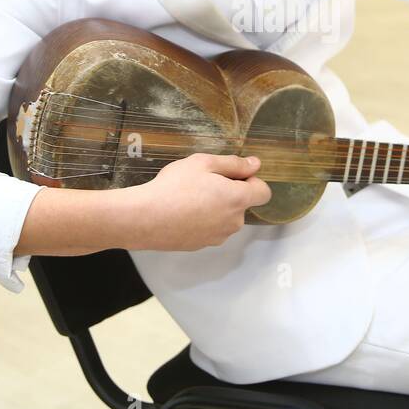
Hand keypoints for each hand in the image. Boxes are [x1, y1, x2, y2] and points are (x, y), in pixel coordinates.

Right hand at [131, 153, 270, 250]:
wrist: (145, 218)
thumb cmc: (174, 187)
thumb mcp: (204, 163)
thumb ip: (234, 163)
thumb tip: (255, 165)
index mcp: (238, 199)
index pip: (264, 192)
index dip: (252, 180)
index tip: (232, 174)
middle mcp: (233, 222)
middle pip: (242, 205)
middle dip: (229, 193)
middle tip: (203, 182)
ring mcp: (218, 236)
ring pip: (226, 218)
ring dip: (216, 208)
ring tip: (189, 197)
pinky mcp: (202, 245)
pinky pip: (210, 229)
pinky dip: (202, 221)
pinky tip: (183, 212)